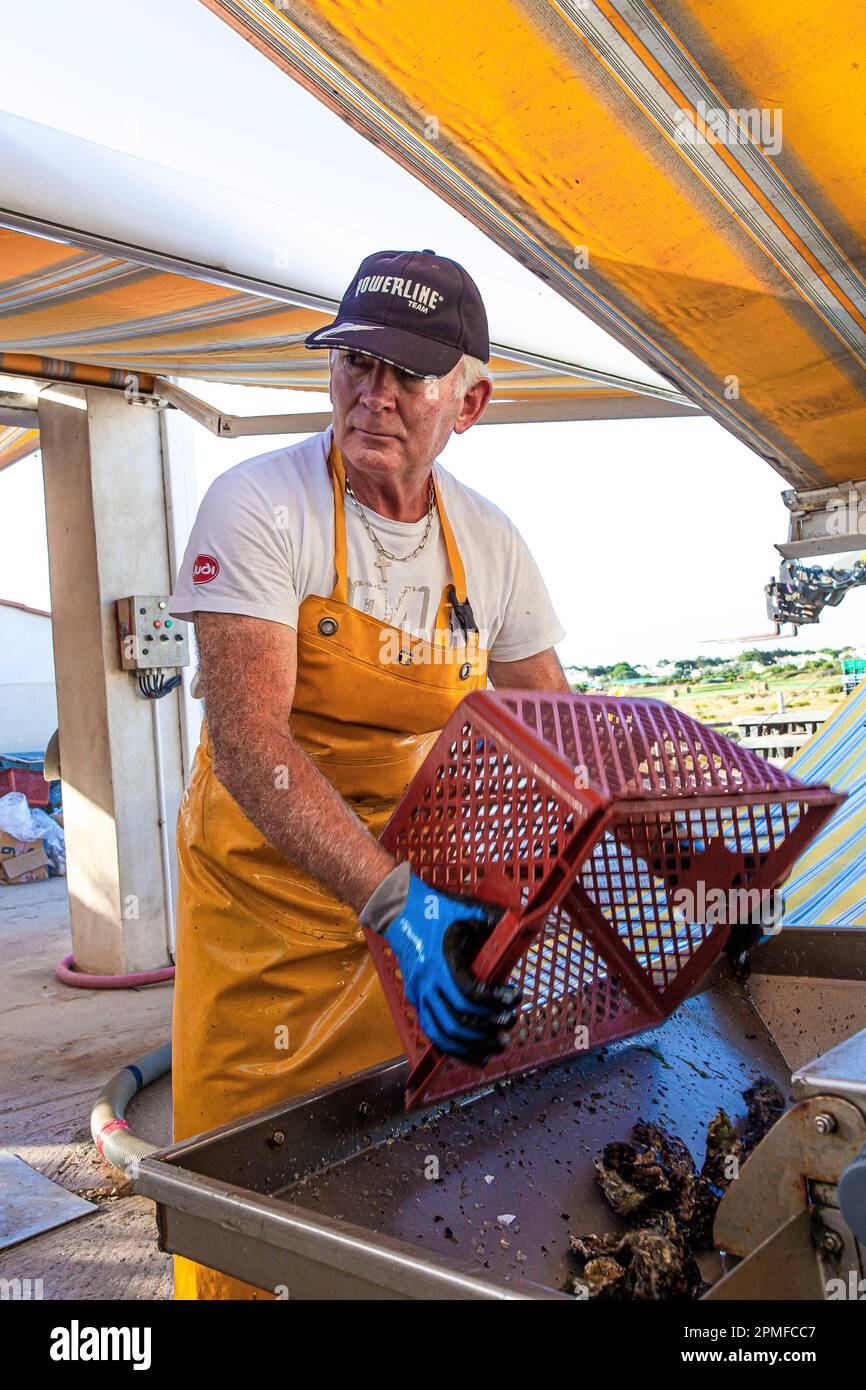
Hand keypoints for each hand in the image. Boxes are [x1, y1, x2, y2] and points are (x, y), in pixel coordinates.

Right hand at [381, 872, 520, 1062]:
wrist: (398, 911)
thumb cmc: (434, 909)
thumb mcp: (465, 909)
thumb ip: (493, 918)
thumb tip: (524, 921)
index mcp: (440, 962)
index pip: (469, 993)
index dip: (495, 1000)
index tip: (514, 996)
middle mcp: (427, 983)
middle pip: (458, 1020)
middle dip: (488, 1028)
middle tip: (511, 1023)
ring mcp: (418, 994)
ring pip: (443, 1034)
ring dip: (473, 1046)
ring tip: (498, 1047)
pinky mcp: (415, 1000)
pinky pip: (433, 1033)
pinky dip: (454, 1050)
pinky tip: (475, 1057)